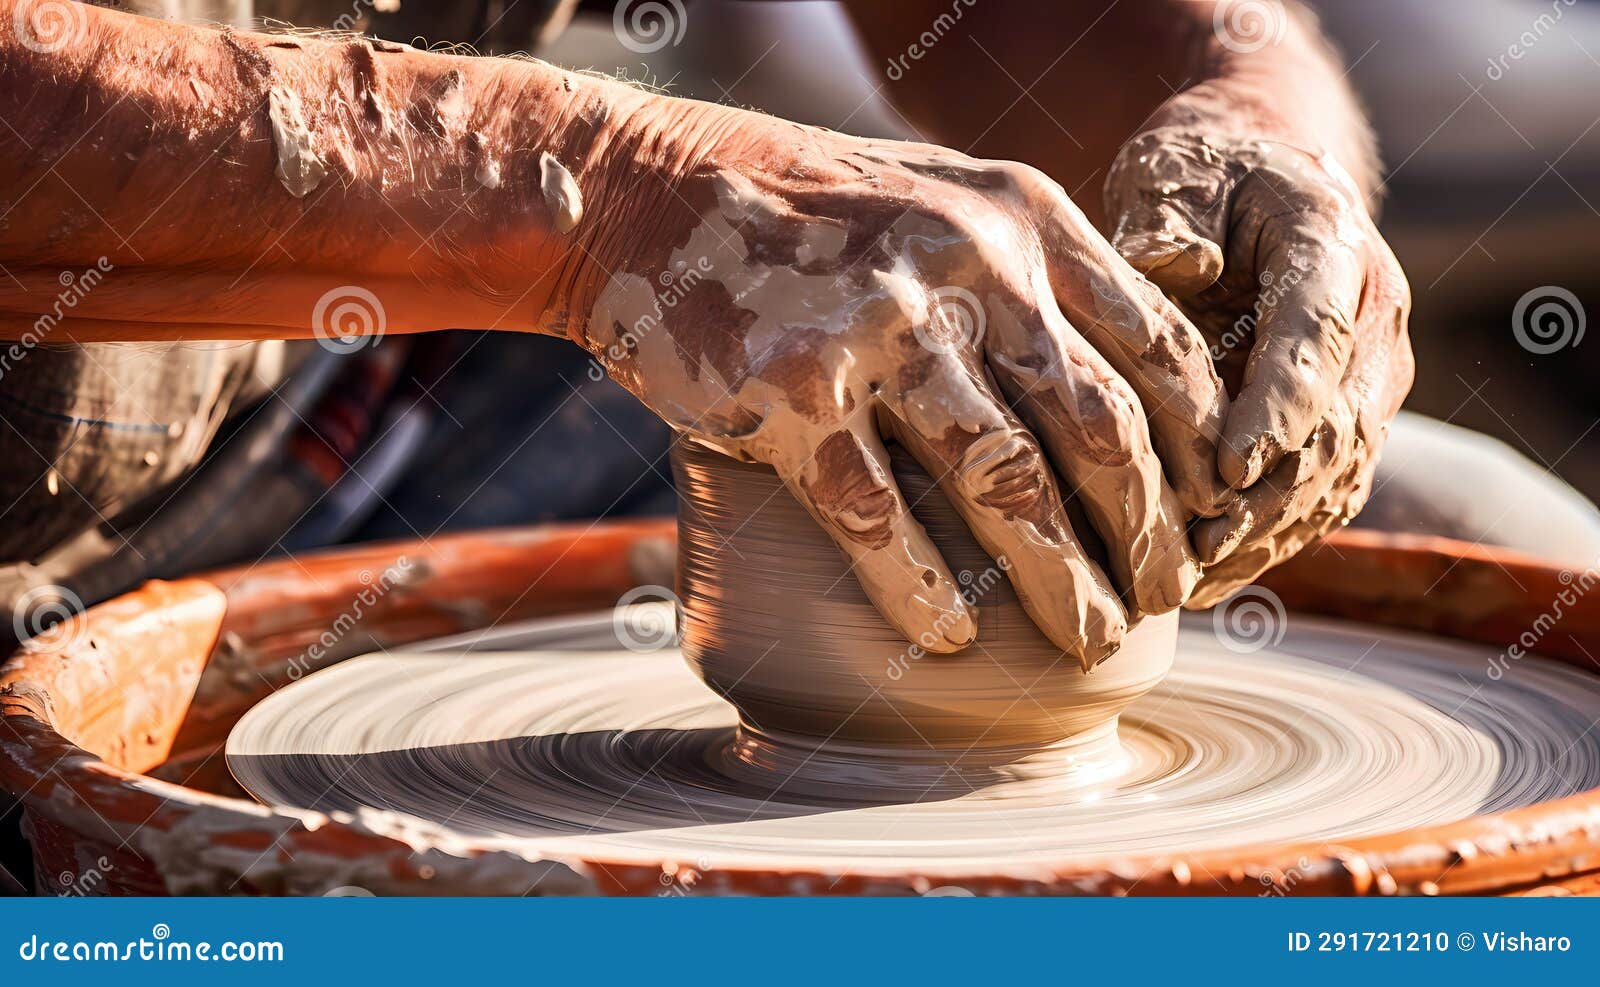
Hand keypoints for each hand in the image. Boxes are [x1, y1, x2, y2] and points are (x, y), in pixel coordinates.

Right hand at [585, 124, 1229, 666]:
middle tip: (1168, 597)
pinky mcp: (791, 392)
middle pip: (1096, 426)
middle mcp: (967, 266)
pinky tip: (948, 638)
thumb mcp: (948, 203)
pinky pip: (874, 515)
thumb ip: (1033, 273)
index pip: (1155, 346)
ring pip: (1004, 480)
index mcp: (1023, 222)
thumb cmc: (812, 214)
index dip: (1199, 447)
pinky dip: (918, 586)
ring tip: (1091, 638)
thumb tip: (1128, 382)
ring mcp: (878, 328)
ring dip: (1060, 576)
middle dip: (1148, 529)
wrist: (654, 194)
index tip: (1214, 516)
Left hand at [1106, 127, 1413, 604]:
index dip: (1279, 411)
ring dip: (1269, 531)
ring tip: (1193, 580)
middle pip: (1336, 425)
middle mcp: (1371, 319)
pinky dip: (1273, 539)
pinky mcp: (1348, 418)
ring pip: (1336, 473)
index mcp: (1333, 249)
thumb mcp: (1177, 171)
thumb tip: (1174, 265)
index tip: (1231, 471)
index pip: (1316, 340)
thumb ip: (1170, 216)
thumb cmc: (1200, 177)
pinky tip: (1210, 579)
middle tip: (1194, 548)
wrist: (1250, 183)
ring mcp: (1368, 376)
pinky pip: (1324, 492)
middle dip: (1268, 494)